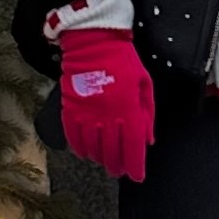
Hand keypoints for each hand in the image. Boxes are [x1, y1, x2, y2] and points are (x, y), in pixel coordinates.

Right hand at [58, 30, 154, 183]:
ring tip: (105, 162)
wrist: (93, 42)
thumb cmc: (123, 60)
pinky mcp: (71, 110)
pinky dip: (80, 148)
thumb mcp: (145, 84)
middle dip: (118, 166)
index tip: (137, 176)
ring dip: (100, 159)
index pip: (133, 147)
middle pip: (112, 152)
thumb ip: (148, 114)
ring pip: (93, 148)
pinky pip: (74, 137)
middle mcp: (107, 116)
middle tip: (120, 171)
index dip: (135, 166)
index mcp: (128, 110)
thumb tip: (148, 140)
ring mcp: (87, 115)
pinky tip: (86, 153)